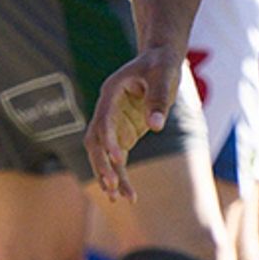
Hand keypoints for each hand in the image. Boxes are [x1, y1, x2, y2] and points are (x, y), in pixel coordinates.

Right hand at [82, 48, 189, 197]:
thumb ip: (158, 99)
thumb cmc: (160, 64)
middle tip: (111, 185)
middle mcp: (107, 110)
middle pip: (95, 140)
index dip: (107, 139)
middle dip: (101, 163)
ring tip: (118, 198)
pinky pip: (116, 158)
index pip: (104, 119)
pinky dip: (120, 175)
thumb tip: (156, 126)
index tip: (117, 157)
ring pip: (102, 154)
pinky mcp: (122, 133)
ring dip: (108, 175)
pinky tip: (127, 195)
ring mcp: (113, 123)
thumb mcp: (163, 75)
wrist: (160, 60)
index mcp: (111, 92)